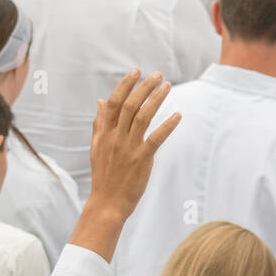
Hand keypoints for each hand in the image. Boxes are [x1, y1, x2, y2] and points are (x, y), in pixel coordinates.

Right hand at [69, 71, 181, 263]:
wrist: (107, 203)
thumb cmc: (104, 176)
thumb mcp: (96, 148)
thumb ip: (99, 124)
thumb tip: (99, 101)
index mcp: (105, 133)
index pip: (114, 102)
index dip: (125, 85)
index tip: (137, 72)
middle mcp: (116, 137)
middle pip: (130, 105)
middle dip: (144, 87)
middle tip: (158, 75)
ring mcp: (128, 148)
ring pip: (143, 116)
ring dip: (157, 99)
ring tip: (168, 87)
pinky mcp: (141, 160)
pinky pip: (156, 138)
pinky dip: (167, 125)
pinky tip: (178, 115)